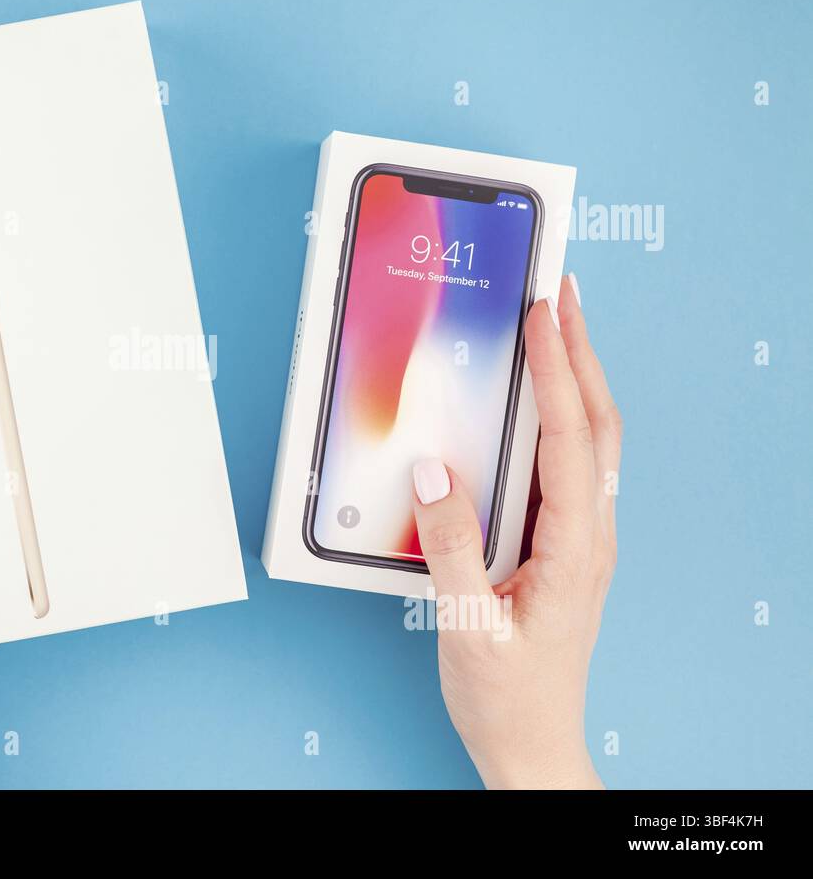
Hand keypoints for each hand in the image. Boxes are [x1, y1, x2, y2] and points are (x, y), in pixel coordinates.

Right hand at [412, 274, 618, 788]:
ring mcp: (583, 539)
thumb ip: (450, 547)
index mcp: (574, 552)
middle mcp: (591, 537)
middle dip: (582, 353)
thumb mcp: (463, 625)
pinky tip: (538, 402)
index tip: (544, 315)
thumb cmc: (504, 695)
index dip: (559, 372)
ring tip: (555, 327)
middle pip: (599, 426)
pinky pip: (571, 465)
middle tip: (561, 292)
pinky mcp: (565, 545)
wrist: (532, 742)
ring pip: (593, 441)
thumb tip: (434, 473)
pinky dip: (561, 414)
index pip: (572, 442)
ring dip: (577, 378)